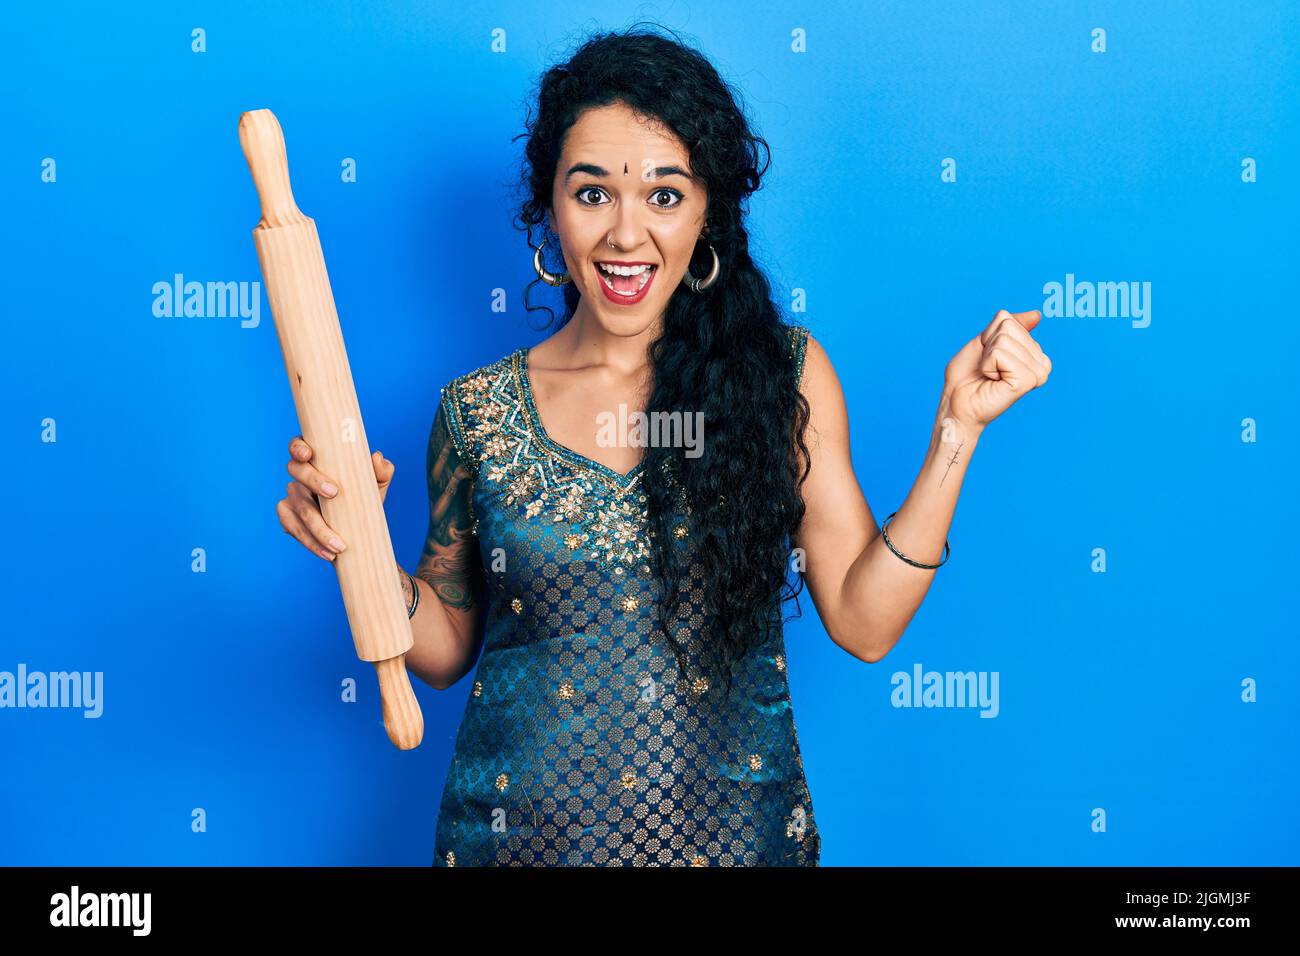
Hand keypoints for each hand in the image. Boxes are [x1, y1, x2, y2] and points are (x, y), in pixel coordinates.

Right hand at [275, 435, 395, 560]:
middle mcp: (299, 475)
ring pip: (299, 508)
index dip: (298, 447)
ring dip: (318, 527)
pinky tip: (328, 553)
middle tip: (334, 493)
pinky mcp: (288, 519)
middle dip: (313, 481)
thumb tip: (377, 457)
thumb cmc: (364, 498)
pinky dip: (312, 543)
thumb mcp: (377, 485)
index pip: (299, 445)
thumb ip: (381, 470)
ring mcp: (292, 497)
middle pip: (296, 471)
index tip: (308, 454)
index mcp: (316, 459)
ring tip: (340, 545)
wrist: (361, 531)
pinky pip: (295, 530)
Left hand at [943, 309, 1051, 430]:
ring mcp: (1037, 372)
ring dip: (987, 357)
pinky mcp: (1028, 380)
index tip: (986, 357)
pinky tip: (992, 381)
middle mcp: (1041, 362)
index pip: (1010, 320)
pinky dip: (988, 365)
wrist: (956, 403)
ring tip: (990, 375)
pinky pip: (1000, 353)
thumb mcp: (986, 341)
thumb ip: (1012, 325)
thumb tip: (1037, 315)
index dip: (989, 336)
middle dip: (989, 345)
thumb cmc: (968, 376)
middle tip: (987, 368)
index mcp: (1033, 352)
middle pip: (1008, 327)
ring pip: (1004, 339)